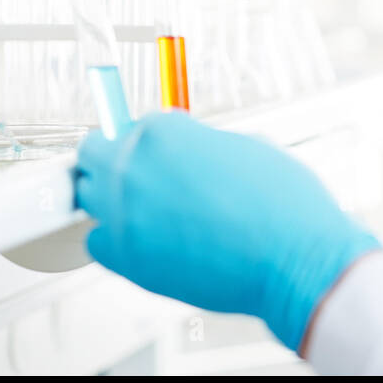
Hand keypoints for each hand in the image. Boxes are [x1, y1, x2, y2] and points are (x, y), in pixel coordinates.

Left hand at [75, 111, 381, 351]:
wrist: (294, 259)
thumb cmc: (281, 203)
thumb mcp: (242, 145)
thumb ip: (197, 144)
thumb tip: (183, 151)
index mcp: (162, 131)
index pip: (131, 123)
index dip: (147, 138)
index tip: (154, 150)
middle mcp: (133, 168)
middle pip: (93, 152)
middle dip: (112, 156)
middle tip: (135, 169)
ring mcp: (125, 215)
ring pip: (88, 195)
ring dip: (109, 195)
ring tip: (144, 205)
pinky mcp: (127, 259)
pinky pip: (98, 241)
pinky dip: (114, 239)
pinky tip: (144, 239)